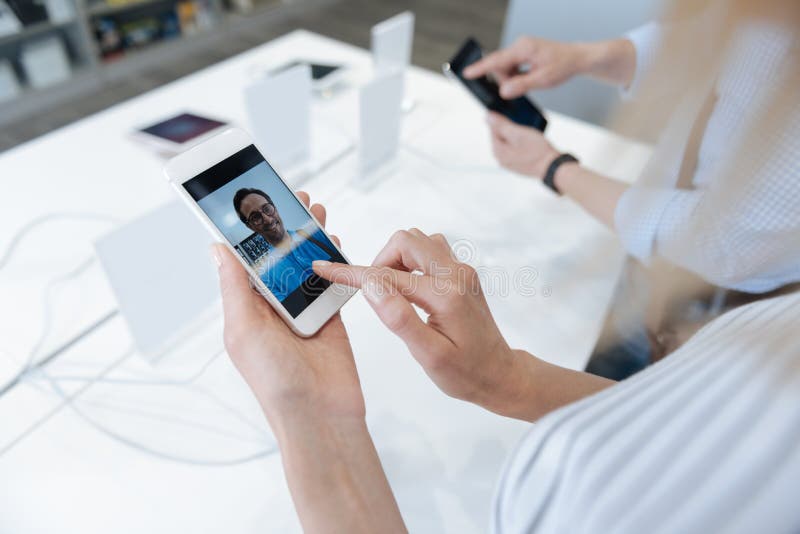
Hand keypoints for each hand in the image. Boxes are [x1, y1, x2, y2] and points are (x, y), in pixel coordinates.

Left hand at [213, 192, 363, 426]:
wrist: (321, 415)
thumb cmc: (276, 381)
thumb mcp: (243, 330)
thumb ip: (234, 287)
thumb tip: (216, 248)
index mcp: (245, 308)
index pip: (243, 260)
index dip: (247, 230)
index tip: (253, 200)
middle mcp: (271, 307)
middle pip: (277, 257)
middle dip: (284, 226)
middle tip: (292, 197)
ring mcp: (301, 311)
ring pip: (304, 265)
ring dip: (309, 238)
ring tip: (315, 211)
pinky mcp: (328, 316)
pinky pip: (328, 282)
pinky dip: (332, 262)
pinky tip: (335, 243)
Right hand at [312, 229, 531, 416]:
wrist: (498, 373)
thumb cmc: (464, 373)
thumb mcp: (429, 355)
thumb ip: (399, 318)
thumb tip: (372, 285)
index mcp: (445, 295)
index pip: (387, 275)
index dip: (351, 272)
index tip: (324, 268)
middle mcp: (456, 274)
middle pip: (406, 240)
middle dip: (381, 261)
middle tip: (378, 296)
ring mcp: (461, 270)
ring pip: (418, 241)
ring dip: (398, 260)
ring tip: (395, 295)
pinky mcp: (461, 273)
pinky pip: (429, 250)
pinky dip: (411, 263)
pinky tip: (410, 291)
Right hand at [464, 36, 589, 97]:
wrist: (576, 58)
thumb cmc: (563, 65)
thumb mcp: (543, 79)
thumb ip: (521, 86)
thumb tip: (503, 91)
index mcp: (523, 48)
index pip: (496, 60)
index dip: (480, 68)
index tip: (466, 73)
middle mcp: (520, 45)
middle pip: (500, 67)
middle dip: (506, 81)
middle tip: (521, 89)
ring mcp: (520, 49)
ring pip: (505, 69)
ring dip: (512, 80)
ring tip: (530, 82)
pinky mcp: (522, 54)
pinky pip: (511, 68)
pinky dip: (516, 77)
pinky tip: (529, 79)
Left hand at [487, 112, 559, 177]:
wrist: (552, 167)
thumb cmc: (538, 152)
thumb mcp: (518, 133)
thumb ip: (502, 124)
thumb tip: (488, 117)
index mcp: (498, 152)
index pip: (492, 130)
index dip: (502, 120)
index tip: (512, 116)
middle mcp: (501, 159)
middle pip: (500, 136)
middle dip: (511, 128)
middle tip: (523, 127)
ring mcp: (510, 162)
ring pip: (509, 142)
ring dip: (517, 134)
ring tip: (528, 134)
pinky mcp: (518, 163)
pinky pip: (516, 148)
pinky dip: (521, 142)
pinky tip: (530, 142)